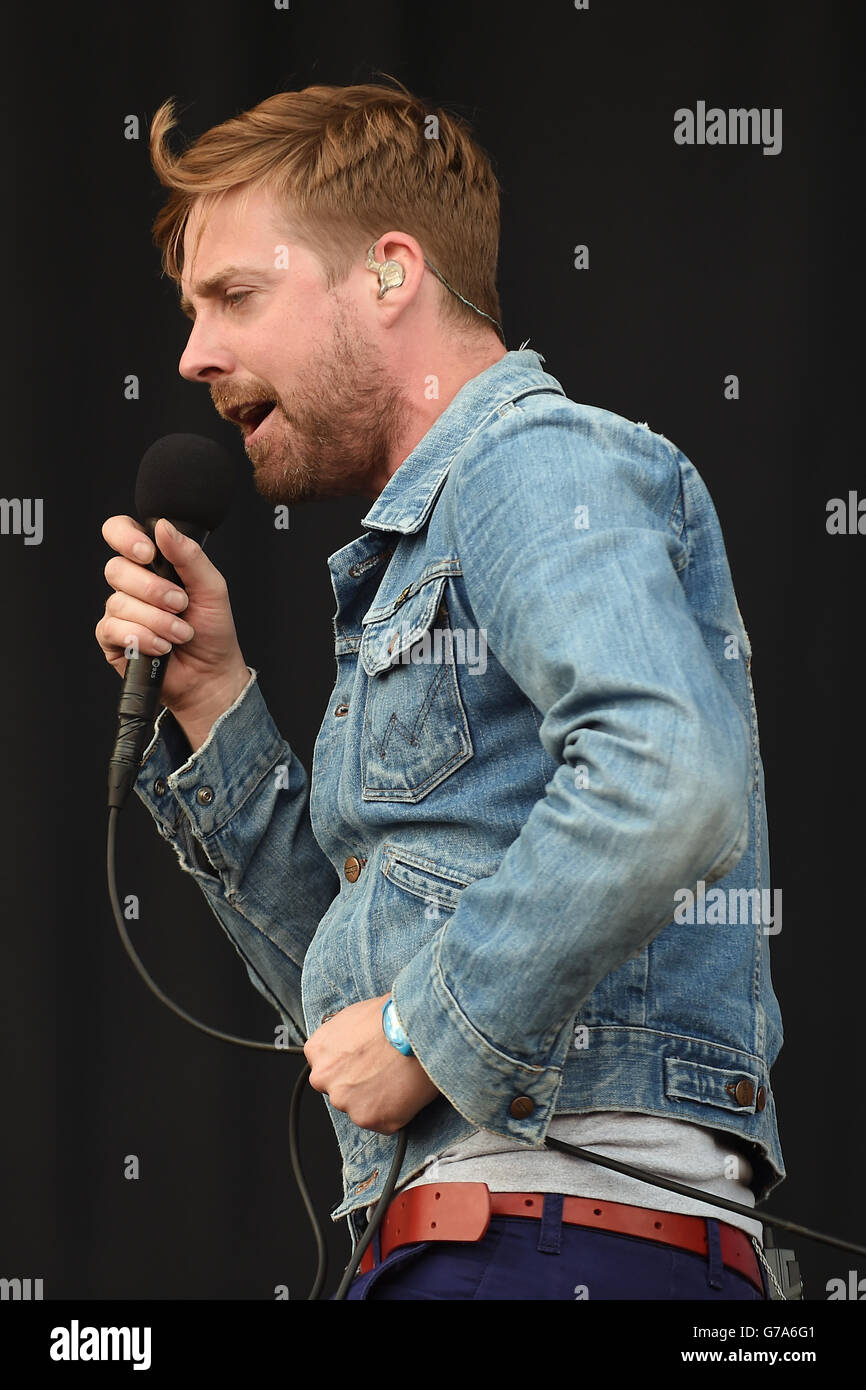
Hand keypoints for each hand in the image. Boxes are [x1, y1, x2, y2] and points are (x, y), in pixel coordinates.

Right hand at [96, 515, 249, 744]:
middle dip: (153, 590)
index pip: (121, 533)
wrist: (210, 676)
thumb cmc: (212, 631)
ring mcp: (120, 611)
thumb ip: (189, 556)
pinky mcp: (111, 638)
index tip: (148, 554)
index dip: (125, 537)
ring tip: (180, 633)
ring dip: (157, 620)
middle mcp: (132, 584)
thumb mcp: (212, 588)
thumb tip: (164, 526)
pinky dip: (143, 638)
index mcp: (153, 563)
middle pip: (117, 569)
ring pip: (119, 602)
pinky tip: (162, 647)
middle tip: (181, 604)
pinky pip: (113, 629)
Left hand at [304, 995, 439, 1133]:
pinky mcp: (371, 1119)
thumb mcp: (354, 1016)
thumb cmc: (391, 1016)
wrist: (416, 1028)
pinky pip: (384, 1121)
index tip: (363, 1062)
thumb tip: (350, 1047)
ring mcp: (346, 1102)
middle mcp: (325, 1079)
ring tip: (398, 1078)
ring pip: (361, 1108)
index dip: (348, 1065)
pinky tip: (406, 1089)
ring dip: (377, 1099)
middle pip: (340, 1089)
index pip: (326, 1067)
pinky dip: (396, 1111)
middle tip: (383, 1071)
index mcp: (317, 1051)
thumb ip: (342, 1039)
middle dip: (359, 1085)